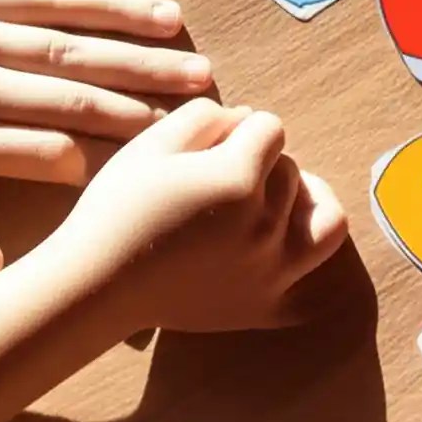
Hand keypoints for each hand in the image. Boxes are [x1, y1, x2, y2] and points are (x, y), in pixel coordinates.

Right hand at [58, 99, 349, 331]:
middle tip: (224, 172)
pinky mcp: (266, 304)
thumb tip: (246, 117)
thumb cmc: (118, 207)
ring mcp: (272, 271)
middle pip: (293, 171)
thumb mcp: (152, 143)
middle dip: (265, 161)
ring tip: (270, 200)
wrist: (98, 283)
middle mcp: (265, 226)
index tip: (214, 142)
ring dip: (300, 200)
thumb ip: (206, 116)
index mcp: (238, 179)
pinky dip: (305, 251)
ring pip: (324, 218)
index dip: (243, 127)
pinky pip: (313, 273)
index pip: (271, 128)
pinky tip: (278, 241)